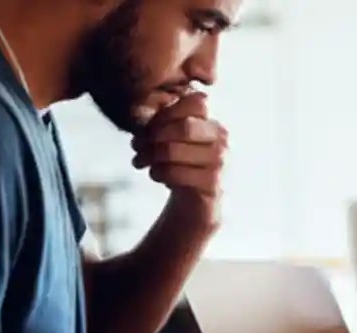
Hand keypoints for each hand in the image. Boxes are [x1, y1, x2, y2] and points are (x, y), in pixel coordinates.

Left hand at [132, 92, 227, 226]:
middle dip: (153, 135)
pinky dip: (159, 173)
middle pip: (184, 126)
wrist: (194, 204)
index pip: (193, 104)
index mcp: (211, 122)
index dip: (165, 113)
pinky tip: (155, 174)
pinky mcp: (212, 185)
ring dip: (149, 156)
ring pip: (174, 150)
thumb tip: (138, 113)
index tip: (146, 129)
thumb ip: (160, 123)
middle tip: (136, 146)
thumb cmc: (180, 166)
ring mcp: (219, 162)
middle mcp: (220, 139)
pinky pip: (176, 173)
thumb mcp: (170, 140)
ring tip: (140, 161)